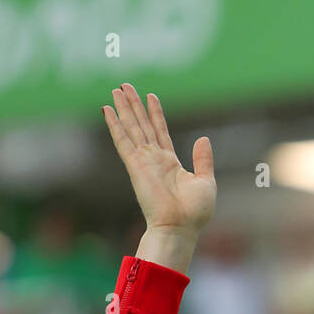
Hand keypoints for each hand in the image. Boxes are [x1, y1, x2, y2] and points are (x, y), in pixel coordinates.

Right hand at [101, 83, 215, 237]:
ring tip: (116, 90)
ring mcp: (143, 162)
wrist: (180, 228)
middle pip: (142, 125)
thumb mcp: (206, 181)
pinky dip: (114, 124)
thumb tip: (204, 139)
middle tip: (125, 86)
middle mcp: (154, 160)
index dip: (156, 114)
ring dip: (124, 108)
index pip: (161, 132)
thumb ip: (203, 160)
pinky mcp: (134, 166)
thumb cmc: (194, 213)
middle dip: (134, 106)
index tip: (151, 97)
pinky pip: (122, 140)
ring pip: (131, 128)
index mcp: (171, 163)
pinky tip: (107, 109)